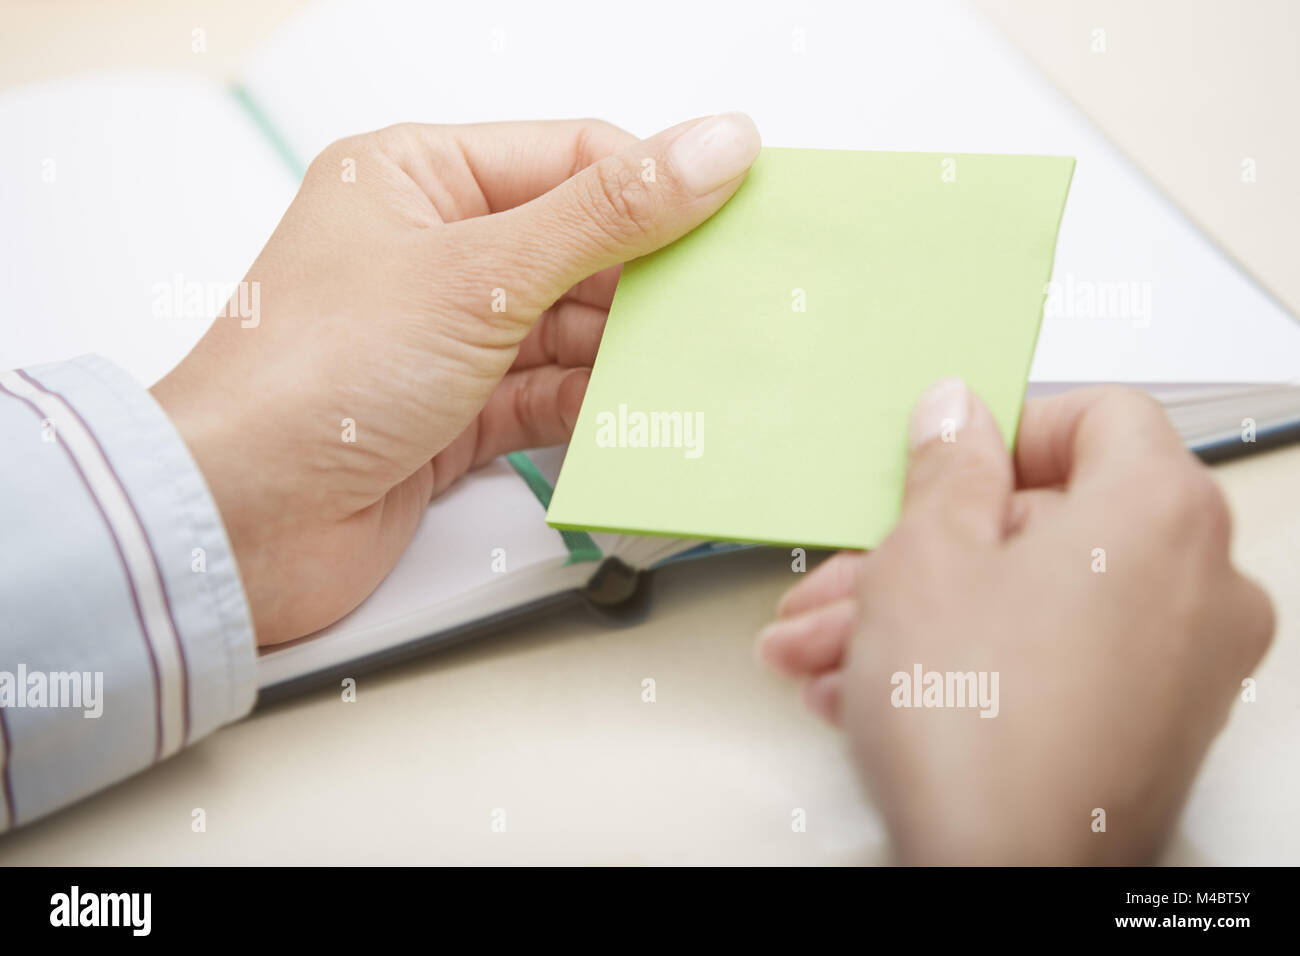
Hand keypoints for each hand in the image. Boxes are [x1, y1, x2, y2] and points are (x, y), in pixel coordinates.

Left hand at [152, 114, 761, 643]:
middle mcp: (432, 251)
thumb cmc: (312, 376)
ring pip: (570, 327)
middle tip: (727, 299)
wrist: (239, 522)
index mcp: (417, 177)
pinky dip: (593, 405)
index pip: (570, 158)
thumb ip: (606, 215)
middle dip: (647, 279)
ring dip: (627, 349)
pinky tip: (638, 412)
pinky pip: (549, 395)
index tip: (734, 210)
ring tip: (696, 360)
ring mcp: (445, 336)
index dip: (654, 184)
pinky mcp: (455, 413)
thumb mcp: (481, 274)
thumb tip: (711, 147)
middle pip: (578, 246)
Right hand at [757, 381, 1273, 863]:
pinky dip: (971, 664)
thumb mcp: (922, 560)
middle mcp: (1199, 586)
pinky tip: (871, 693)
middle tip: (848, 578)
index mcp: (1157, 514)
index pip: (1101, 416)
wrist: (999, 881)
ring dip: (922, 617)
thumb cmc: (975, 727)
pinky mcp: (1152, 731)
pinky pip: (1054, 663)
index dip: (1007, 432)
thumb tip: (955, 414)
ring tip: (827, 652)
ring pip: (1035, 603)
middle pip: (1048, 527)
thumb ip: (944, 469)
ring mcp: (1184, 669)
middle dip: (921, 551)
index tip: (944, 469)